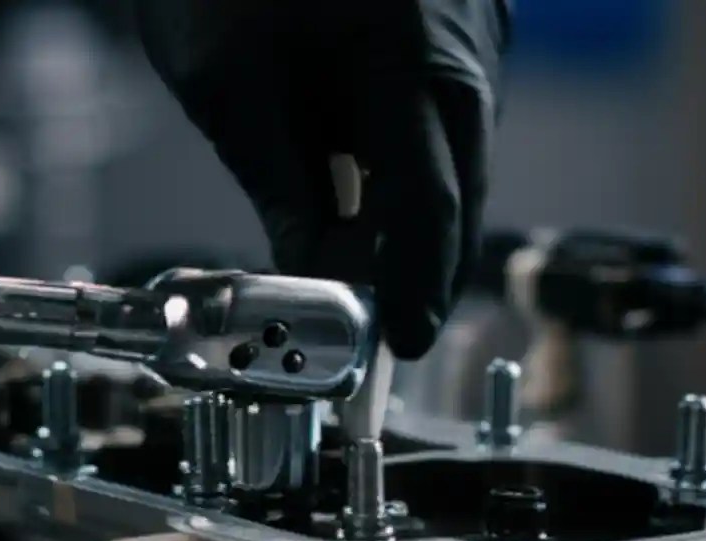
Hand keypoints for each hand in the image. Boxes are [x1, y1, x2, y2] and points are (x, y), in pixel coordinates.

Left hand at [132, 1, 509, 358]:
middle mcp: (465, 43)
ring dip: (414, 208)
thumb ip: (282, 187)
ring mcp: (475, 21)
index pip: (429, 209)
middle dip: (423, 261)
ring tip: (365, 261)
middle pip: (457, 185)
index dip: (416, 285)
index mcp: (411, 61)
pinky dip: (411, 154)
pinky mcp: (462, 13)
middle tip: (392, 322)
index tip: (402, 341)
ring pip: (454, 147)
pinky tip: (370, 179)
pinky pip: (445, 104)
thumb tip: (314, 274)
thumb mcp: (230, 86)